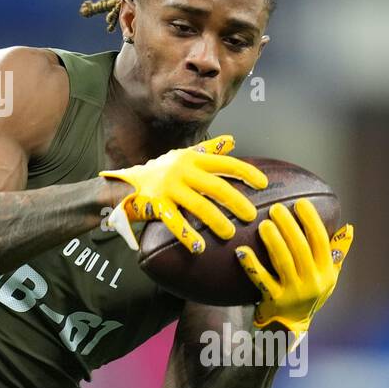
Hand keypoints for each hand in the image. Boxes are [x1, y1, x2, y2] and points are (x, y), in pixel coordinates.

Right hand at [101, 134, 267, 252]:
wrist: (125, 184)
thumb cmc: (161, 171)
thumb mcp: (183, 156)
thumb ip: (208, 151)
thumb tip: (233, 140)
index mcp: (191, 158)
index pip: (224, 163)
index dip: (245, 172)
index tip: (263, 184)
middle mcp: (181, 171)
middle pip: (216, 186)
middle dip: (237, 201)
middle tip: (252, 215)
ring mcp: (168, 188)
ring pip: (198, 205)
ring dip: (217, 221)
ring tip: (230, 234)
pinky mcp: (155, 205)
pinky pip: (175, 222)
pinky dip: (187, 235)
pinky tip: (199, 247)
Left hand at [235, 199, 353, 345]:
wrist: (291, 326)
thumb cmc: (310, 293)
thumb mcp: (329, 277)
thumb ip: (337, 253)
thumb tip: (349, 227)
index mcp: (326, 271)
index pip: (321, 241)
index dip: (311, 221)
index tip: (300, 203)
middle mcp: (313, 282)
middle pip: (301, 249)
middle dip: (289, 226)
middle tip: (276, 208)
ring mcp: (294, 292)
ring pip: (283, 262)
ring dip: (273, 241)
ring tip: (263, 224)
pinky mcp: (274, 300)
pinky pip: (261, 279)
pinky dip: (251, 264)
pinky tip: (242, 250)